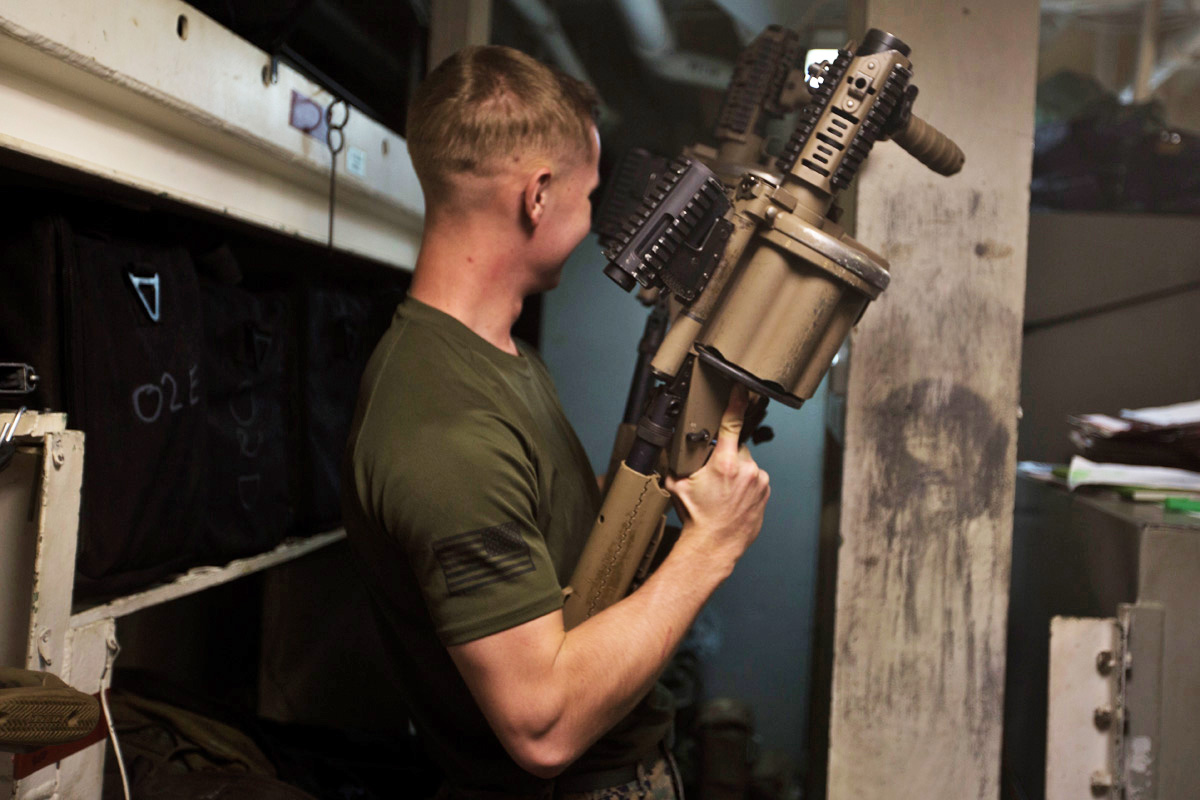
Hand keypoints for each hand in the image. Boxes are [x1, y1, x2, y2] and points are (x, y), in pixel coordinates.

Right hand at [664, 384, 769, 568]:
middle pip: (735, 448)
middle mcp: (746, 469)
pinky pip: (755, 478)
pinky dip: (745, 483)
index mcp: (723, 463)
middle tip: (712, 475)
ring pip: (746, 464)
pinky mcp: (765, 491)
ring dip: (735, 471)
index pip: (732, 423)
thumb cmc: (697, 518)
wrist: (715, 545)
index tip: (741, 388)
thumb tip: (671, 452)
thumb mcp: (677, 484)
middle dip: (724, 455)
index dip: (736, 402)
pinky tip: (733, 497)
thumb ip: (677, 463)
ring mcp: (759, 481)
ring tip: (723, 491)